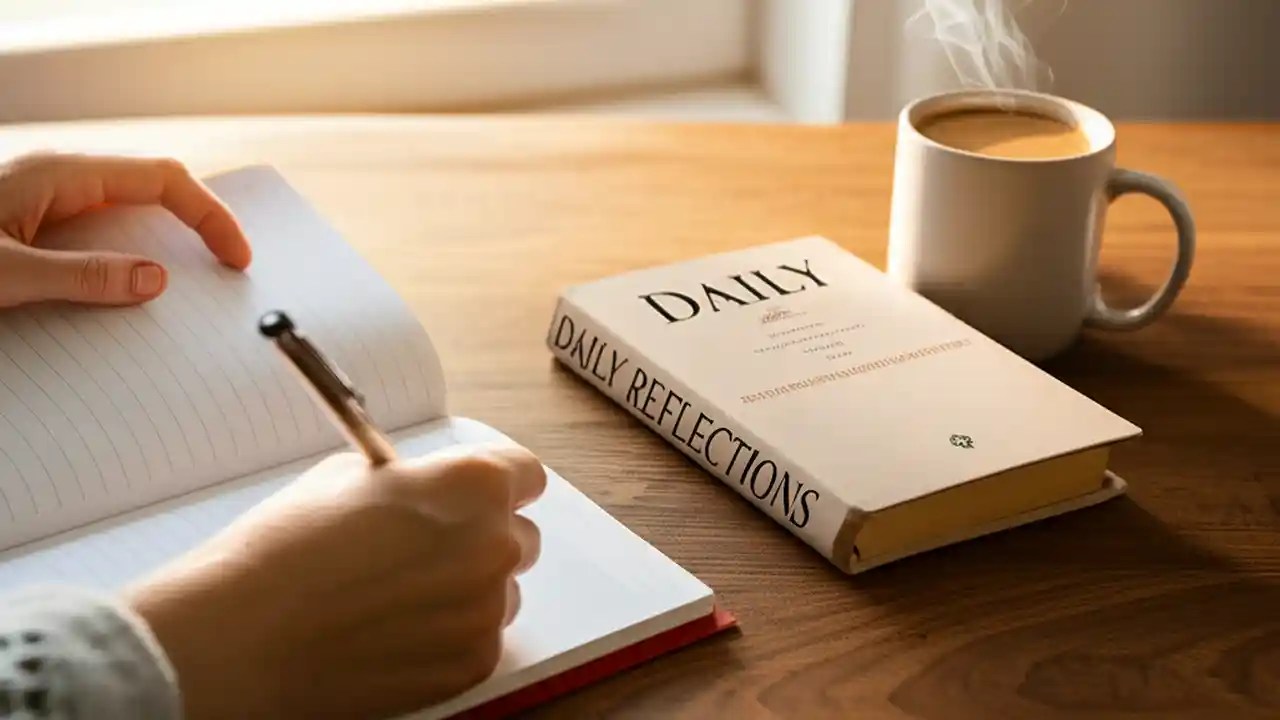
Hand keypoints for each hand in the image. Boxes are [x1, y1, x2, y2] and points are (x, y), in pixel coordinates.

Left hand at [0, 152, 250, 307]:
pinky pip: (99, 228)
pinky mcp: (32, 219)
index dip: (210, 215)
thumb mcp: (7, 271)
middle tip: (228, 264)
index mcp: (59, 173)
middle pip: (153, 187)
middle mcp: (57, 176)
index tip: (237, 257)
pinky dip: (130, 251)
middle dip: (197, 221)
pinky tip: (133, 283)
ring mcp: (44, 196)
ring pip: (127, 209)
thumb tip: (156, 280)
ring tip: (191, 278)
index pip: (163, 179)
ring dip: (163, 239)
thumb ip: (80, 276)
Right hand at [125, 444, 545, 719]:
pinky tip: (392, 631)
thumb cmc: (287, 548)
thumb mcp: (349, 478)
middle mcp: (494, 545)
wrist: (244, 637)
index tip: (475, 496)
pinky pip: (478, 639)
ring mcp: (486, 609)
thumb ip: (414, 484)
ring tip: (397, 597)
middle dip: (481, 538)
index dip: (497, 485)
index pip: (526, 475)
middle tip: (424, 550)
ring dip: (466, 590)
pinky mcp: (471, 665)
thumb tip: (429, 494)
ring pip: (499, 592)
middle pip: (518, 536)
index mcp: (472, 484)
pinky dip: (447, 636)